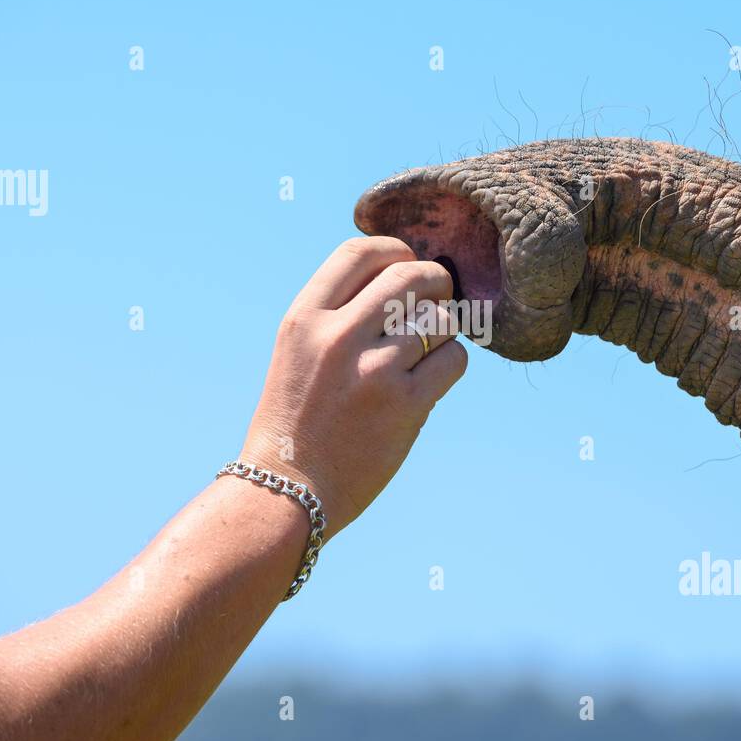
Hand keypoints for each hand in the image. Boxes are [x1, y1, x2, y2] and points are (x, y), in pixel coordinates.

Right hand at [240, 237, 467, 535]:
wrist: (287, 490)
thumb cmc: (297, 420)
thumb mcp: (299, 352)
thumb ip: (340, 314)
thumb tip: (406, 279)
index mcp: (305, 318)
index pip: (361, 252)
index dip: (396, 250)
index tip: (409, 264)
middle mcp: (337, 336)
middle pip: (410, 275)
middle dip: (436, 281)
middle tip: (441, 298)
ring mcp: (372, 370)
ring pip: (439, 319)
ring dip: (443, 331)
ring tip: (427, 352)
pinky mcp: (404, 405)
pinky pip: (453, 359)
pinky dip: (451, 363)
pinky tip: (431, 380)